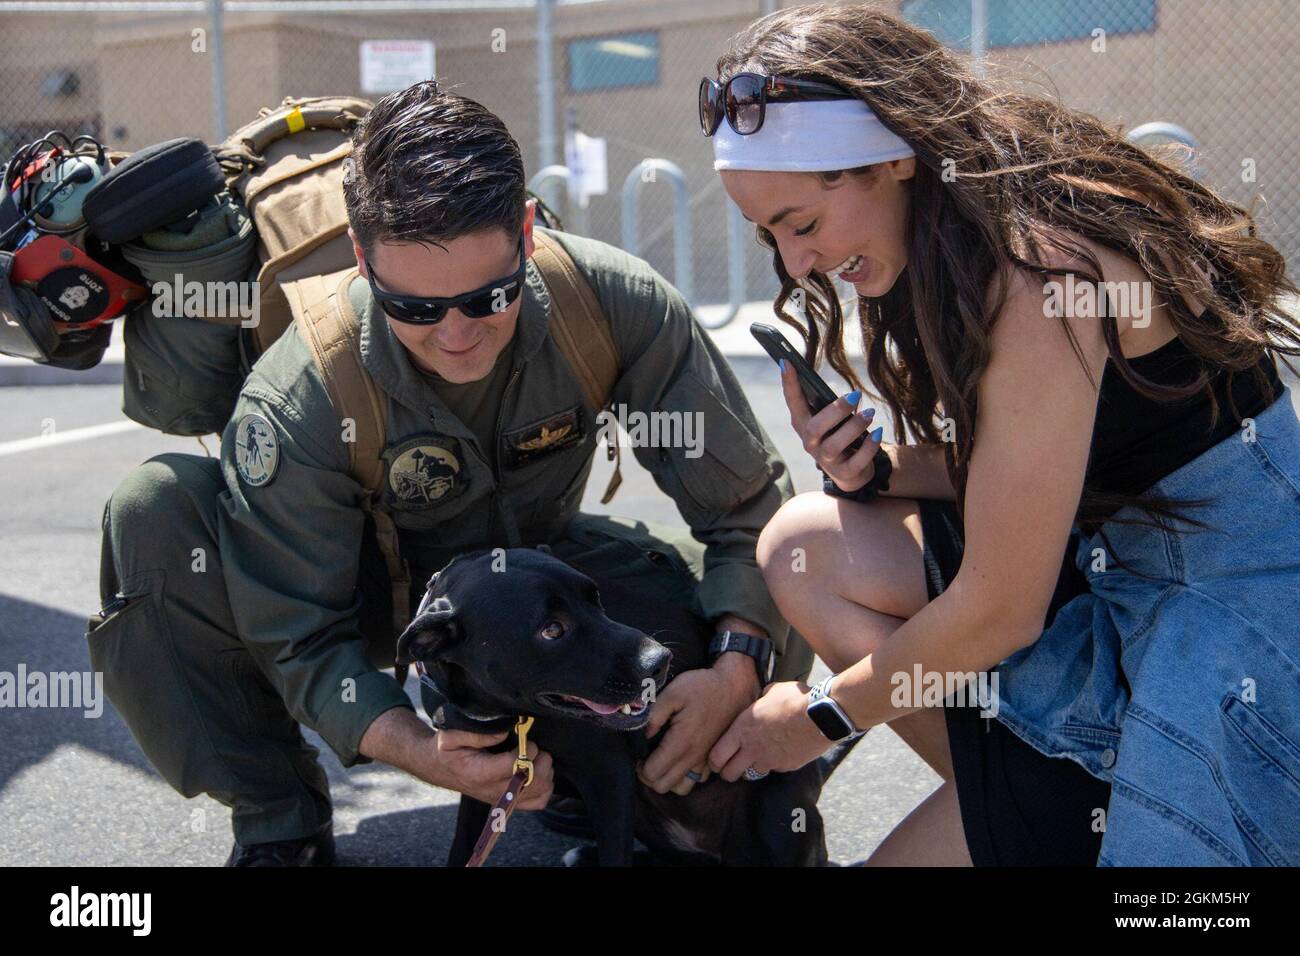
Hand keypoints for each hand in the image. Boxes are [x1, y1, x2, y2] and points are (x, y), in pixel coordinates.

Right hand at [427, 728, 554, 809]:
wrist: (438, 768)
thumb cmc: (446, 750)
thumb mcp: (451, 736)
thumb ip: (477, 734)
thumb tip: (504, 733)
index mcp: (480, 773)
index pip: (515, 766)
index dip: (527, 750)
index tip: (525, 738)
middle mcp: (493, 790)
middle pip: (532, 783)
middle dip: (541, 761)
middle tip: (536, 747)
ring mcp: (503, 799)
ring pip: (539, 793)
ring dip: (545, 772)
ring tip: (536, 757)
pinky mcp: (508, 802)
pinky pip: (537, 802)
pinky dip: (544, 787)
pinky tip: (537, 770)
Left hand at [638, 655, 760, 795]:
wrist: (734, 685)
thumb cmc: (702, 687)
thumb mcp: (672, 692)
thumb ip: (654, 715)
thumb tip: (644, 735)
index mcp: (681, 743)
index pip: (652, 774)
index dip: (640, 768)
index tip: (638, 755)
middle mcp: (694, 757)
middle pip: (664, 786)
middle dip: (649, 777)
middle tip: (646, 759)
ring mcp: (706, 760)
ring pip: (681, 788)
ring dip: (668, 780)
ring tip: (662, 762)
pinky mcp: (715, 757)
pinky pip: (697, 780)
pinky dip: (685, 776)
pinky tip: (680, 759)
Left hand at [708, 680, 829, 780]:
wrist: (822, 715)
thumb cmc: (795, 699)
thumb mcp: (770, 692)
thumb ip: (760, 701)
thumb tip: (761, 699)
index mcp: (742, 729)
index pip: (716, 756)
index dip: (714, 761)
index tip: (716, 760)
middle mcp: (752, 748)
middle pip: (729, 774)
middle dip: (727, 772)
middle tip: (731, 767)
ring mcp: (770, 760)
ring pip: (751, 774)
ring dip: (751, 768)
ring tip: (757, 758)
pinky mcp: (786, 767)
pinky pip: (774, 769)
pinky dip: (774, 764)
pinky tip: (781, 752)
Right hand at [778, 359, 882, 492]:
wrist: (852, 473)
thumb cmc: (840, 437)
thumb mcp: (833, 421)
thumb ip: (836, 408)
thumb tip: (851, 397)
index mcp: (804, 425)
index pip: (793, 403)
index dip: (789, 384)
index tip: (787, 362)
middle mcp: (810, 443)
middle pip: (815, 428)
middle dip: (835, 411)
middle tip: (854, 395)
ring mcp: (826, 461)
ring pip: (835, 444)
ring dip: (854, 426)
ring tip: (870, 413)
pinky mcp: (844, 473)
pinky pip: (857, 460)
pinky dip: (869, 446)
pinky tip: (877, 433)